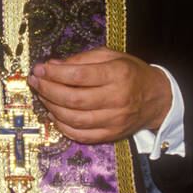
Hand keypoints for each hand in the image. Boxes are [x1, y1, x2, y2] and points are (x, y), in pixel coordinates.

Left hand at [27, 48, 171, 144]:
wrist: (157, 98)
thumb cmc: (131, 73)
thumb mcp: (111, 56)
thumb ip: (81, 59)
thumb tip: (52, 65)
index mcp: (118, 74)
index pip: (78, 75)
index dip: (54, 73)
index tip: (39, 69)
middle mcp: (117, 98)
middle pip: (73, 99)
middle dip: (48, 90)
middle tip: (35, 82)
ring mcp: (114, 120)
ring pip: (74, 119)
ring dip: (52, 108)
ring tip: (42, 96)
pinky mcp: (111, 135)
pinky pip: (81, 135)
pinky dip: (63, 127)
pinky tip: (54, 115)